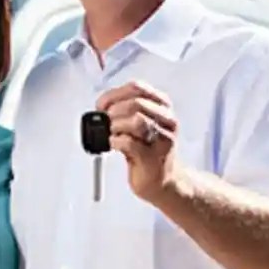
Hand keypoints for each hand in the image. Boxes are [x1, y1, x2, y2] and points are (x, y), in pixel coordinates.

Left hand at [97, 80, 180, 202]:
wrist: (162, 180)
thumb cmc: (147, 151)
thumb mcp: (139, 125)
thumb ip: (125, 111)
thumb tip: (102, 105)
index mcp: (162, 108)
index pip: (137, 88)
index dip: (113, 94)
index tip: (101, 105)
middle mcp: (167, 121)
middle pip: (136, 103)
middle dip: (114, 111)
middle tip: (106, 122)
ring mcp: (163, 140)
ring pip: (137, 121)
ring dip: (116, 126)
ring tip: (113, 134)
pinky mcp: (153, 158)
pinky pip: (130, 143)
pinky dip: (116, 141)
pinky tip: (115, 145)